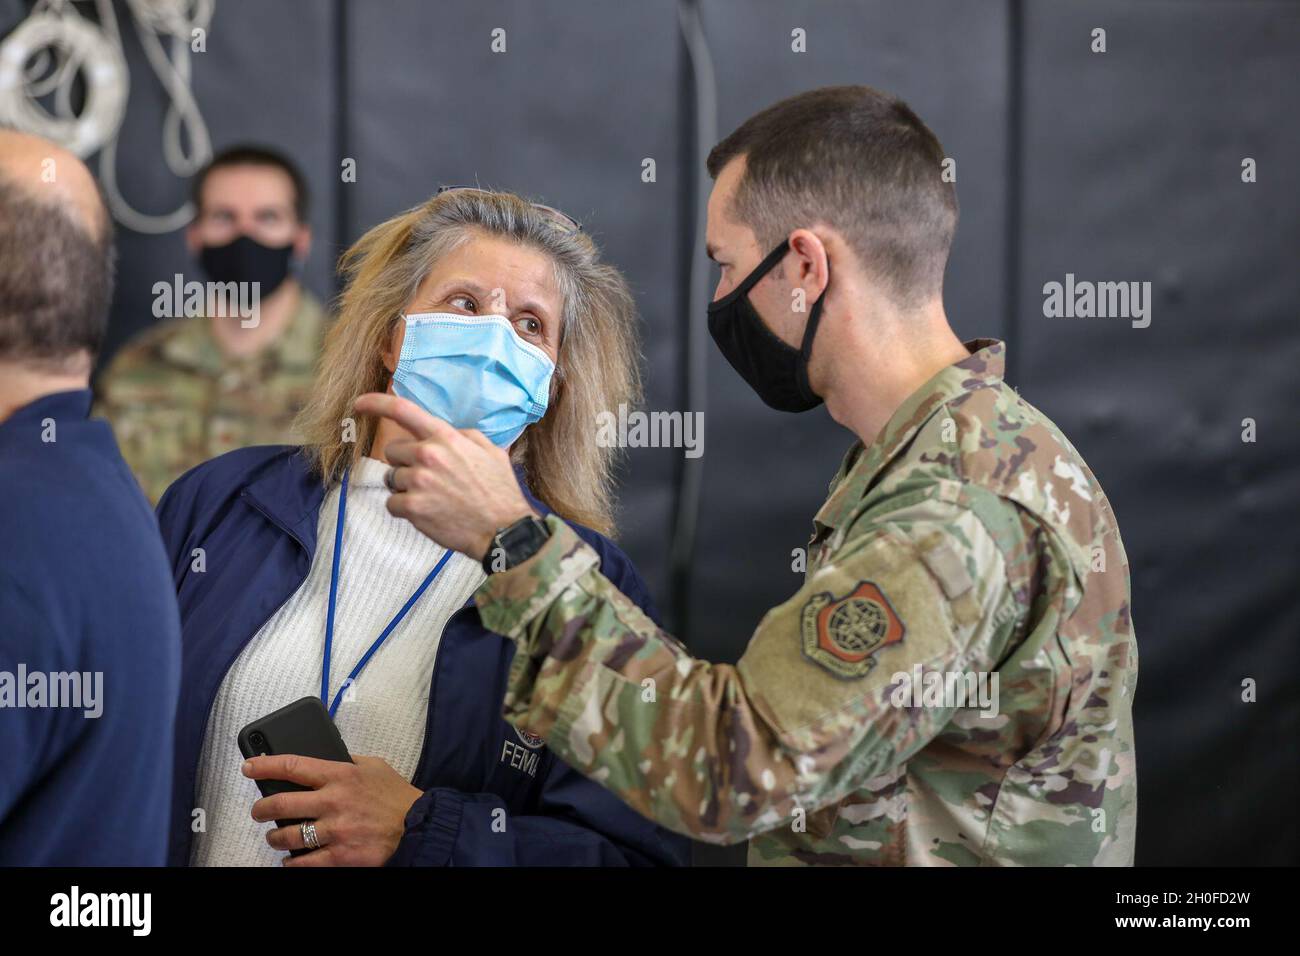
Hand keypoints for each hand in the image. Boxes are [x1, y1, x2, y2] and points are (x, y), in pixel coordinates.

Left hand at [244, 753, 422, 866]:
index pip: (293, 766)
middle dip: (261, 808)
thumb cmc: (397, 797)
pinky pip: (304, 863)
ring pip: (287, 835)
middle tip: (258, 811)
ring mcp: (335, 830)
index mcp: (341, 775)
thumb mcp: (375, 766)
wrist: (418, 827)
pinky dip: (292, 862)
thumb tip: (327, 757)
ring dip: (275, 837)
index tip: (249, 767)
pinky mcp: (340, 856)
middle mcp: (333, 801)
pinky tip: (291, 859)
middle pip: (280, 803)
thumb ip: (349, 761)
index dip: (265, 765)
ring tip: (276, 837)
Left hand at [353, 392, 535, 559]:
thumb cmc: (499, 491)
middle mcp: (428, 455)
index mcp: (446, 437)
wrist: (503, 529)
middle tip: (430, 479)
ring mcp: (418, 481)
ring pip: (392, 478)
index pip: (403, 410)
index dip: (376, 403)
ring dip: (406, 488)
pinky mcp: (412, 507)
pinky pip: (392, 503)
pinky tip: (428, 513)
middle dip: (405, 463)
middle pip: (393, 451)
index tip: (359, 404)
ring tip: (434, 498)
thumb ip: (463, 435)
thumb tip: (447, 433)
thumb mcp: (490, 450)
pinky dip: (405, 509)